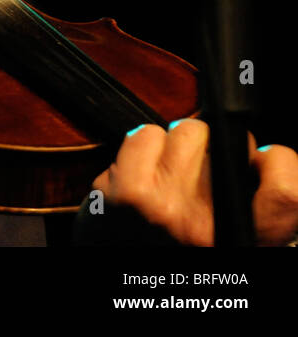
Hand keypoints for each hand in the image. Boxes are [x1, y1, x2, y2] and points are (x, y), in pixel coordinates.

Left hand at [88, 119, 297, 245]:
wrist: (125, 275)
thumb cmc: (174, 247)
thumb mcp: (229, 238)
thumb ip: (251, 203)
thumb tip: (246, 153)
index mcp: (243, 241)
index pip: (286, 193)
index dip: (279, 165)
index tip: (259, 162)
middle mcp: (208, 227)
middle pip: (226, 144)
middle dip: (211, 150)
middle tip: (196, 172)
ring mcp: (166, 207)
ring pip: (184, 131)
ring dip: (175, 146)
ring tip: (167, 173)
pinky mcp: (127, 193)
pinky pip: (144, 134)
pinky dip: (142, 146)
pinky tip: (140, 171)